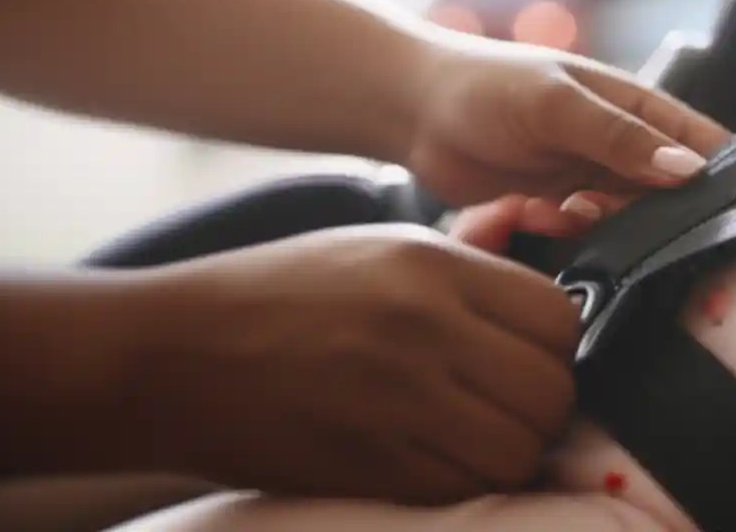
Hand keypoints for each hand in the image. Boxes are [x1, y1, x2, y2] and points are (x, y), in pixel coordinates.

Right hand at [129, 224, 579, 503]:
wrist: (176, 355)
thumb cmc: (281, 292)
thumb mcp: (379, 247)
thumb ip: (469, 272)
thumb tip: (549, 308)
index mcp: (432, 267)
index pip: (558, 317)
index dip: (559, 342)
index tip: (533, 351)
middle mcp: (425, 329)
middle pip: (552, 389)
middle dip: (545, 403)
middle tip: (512, 401)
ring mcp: (399, 402)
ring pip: (520, 450)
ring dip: (514, 450)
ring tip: (480, 434)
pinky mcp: (372, 466)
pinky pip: (465, 488)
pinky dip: (468, 481)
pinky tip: (439, 457)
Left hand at [406, 35, 729, 206]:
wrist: (412, 111)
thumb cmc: (484, 89)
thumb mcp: (555, 106)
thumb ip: (620, 138)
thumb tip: (691, 170)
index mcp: (637, 106)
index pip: (705, 145)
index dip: (721, 180)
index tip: (723, 220)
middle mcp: (624, 145)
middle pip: (672, 196)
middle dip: (651, 218)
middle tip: (602, 215)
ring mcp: (592, 179)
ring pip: (628, 223)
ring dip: (601, 228)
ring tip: (557, 209)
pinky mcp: (559, 209)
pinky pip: (586, 237)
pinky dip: (567, 235)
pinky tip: (534, 215)